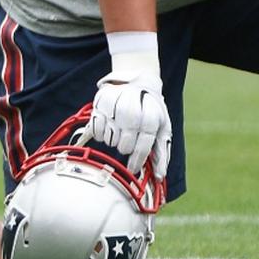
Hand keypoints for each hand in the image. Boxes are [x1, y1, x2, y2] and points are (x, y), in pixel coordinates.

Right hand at [88, 51, 170, 179]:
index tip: (133, 169)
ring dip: (114, 139)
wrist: (137, 81)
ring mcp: (115, 105)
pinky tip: (110, 124)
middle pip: (123, 145)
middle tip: (128, 140)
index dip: (137, 161)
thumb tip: (159, 176)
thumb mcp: (162, 127)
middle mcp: (132, 110)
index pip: (142, 147)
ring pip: (109, 139)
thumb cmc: (151, 109)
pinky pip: (96, 130)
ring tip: (120, 128)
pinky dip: (101, 132)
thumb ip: (160, 153)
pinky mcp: (100, 102)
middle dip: (126, 147)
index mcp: (151, 117)